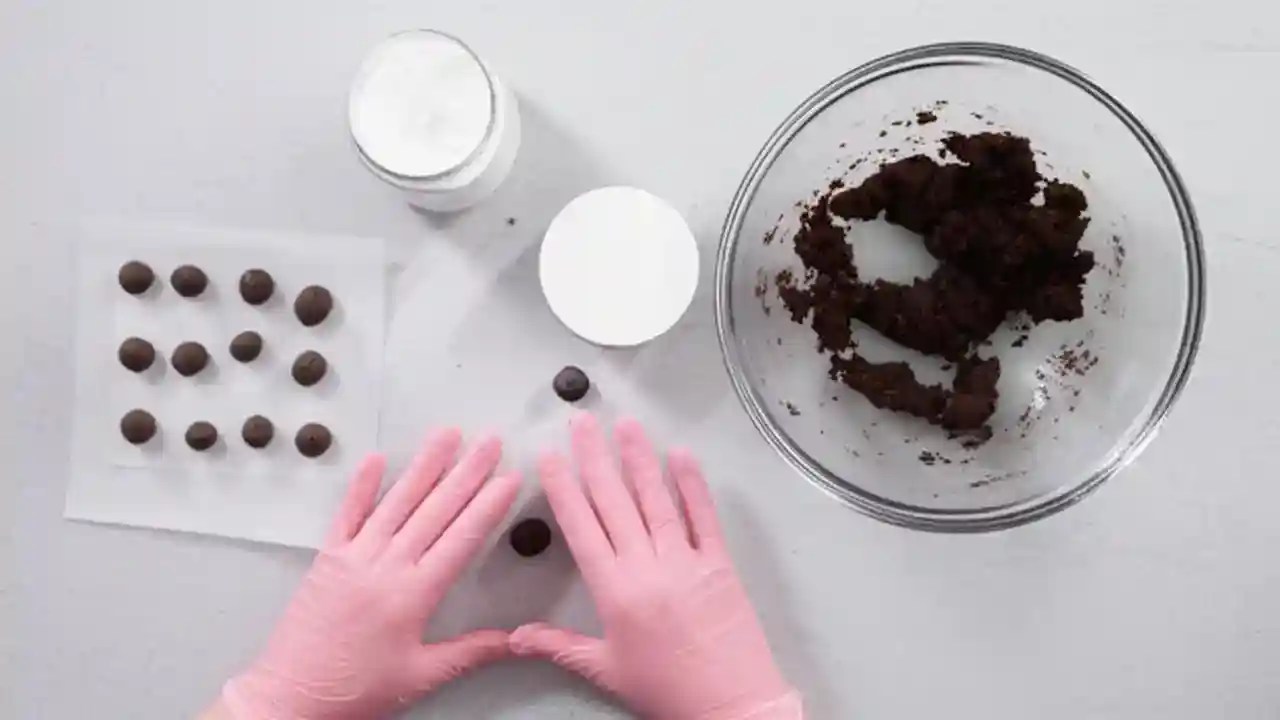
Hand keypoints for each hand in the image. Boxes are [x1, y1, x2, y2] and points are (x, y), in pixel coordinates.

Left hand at [219, 429, 520, 719]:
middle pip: (435, 510)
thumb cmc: (356, 692)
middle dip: (467, 472)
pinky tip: (377, 458)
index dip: (488, 505)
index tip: (509, 477)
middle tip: (490, 441)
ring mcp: (354, 557)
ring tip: (447, 435)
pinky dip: (362, 485)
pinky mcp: (327, 558)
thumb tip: (516, 640)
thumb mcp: (422, 676)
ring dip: (424, 465)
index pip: (461, 538)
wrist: (291, 698)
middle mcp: (385, 567)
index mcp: (413, 595)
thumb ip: (471, 652)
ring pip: (397, 502)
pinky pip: (348, 514)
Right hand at [511, 414, 801, 719]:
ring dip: (640, 460)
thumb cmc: (667, 690)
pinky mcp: (719, 564)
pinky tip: (681, 457)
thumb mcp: (605, 669)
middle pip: (615, 502)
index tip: (551, 457)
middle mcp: (648, 568)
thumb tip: (516, 636)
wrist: (730, 706)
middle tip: (583, 422)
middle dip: (595, 458)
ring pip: (656, 500)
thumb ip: (559, 645)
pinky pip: (704, 517)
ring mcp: (686, 561)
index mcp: (615, 592)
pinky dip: (692, 485)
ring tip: (626, 426)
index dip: (564, 488)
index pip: (582, 528)